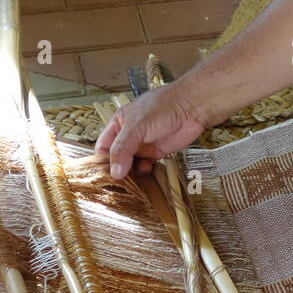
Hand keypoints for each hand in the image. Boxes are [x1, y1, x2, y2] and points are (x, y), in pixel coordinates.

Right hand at [93, 81, 210, 179]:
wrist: (191, 107)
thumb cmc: (161, 108)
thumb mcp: (137, 126)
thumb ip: (123, 149)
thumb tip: (114, 173)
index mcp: (118, 125)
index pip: (103, 147)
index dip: (101, 162)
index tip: (102, 177)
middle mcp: (129, 136)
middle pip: (116, 158)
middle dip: (116, 170)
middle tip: (117, 184)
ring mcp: (143, 145)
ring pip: (130, 164)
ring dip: (131, 173)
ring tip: (134, 178)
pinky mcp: (157, 153)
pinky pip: (145, 166)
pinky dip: (144, 171)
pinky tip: (147, 171)